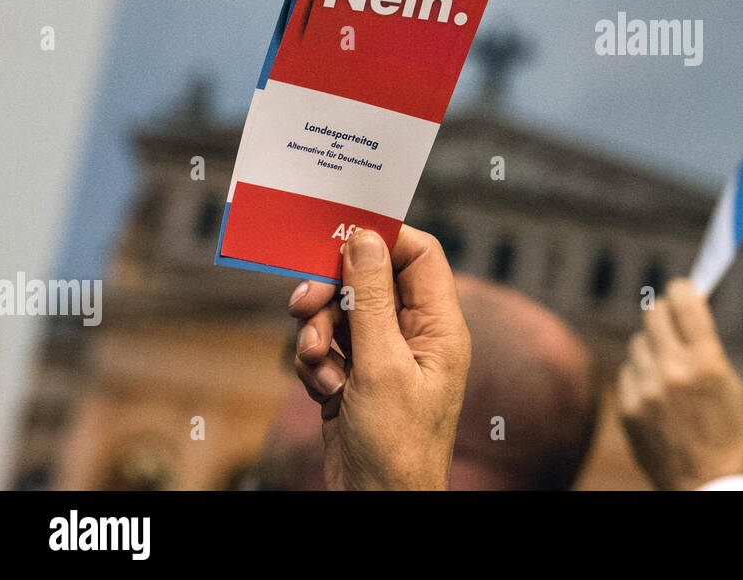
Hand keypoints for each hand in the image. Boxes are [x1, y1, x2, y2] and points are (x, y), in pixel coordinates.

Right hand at [288, 225, 470, 489]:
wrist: (376, 504)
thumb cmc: (395, 444)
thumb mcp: (381, 365)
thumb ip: (371, 299)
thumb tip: (365, 238)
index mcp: (439, 326)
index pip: (418, 255)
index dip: (381, 240)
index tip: (338, 238)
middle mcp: (416, 335)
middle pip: (370, 280)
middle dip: (331, 292)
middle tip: (302, 304)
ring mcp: (385, 357)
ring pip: (341, 314)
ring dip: (318, 334)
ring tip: (318, 364)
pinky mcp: (357, 378)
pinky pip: (328, 348)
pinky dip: (317, 364)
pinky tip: (325, 392)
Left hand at [616, 278, 742, 489]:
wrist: (706, 486)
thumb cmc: (727, 433)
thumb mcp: (729, 384)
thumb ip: (705, 346)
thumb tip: (686, 308)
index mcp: (708, 361)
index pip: (684, 300)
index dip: (683, 289)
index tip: (682, 290)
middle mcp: (674, 371)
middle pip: (654, 313)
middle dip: (664, 313)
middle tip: (671, 322)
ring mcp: (647, 390)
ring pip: (638, 342)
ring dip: (651, 347)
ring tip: (667, 370)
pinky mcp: (628, 408)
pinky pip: (627, 370)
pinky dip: (640, 375)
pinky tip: (656, 395)